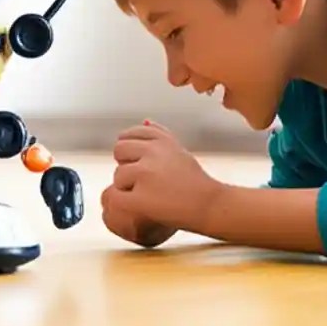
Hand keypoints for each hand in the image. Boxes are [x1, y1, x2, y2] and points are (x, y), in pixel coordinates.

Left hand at [102, 121, 222, 237]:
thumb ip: (161, 135)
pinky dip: (123, 202)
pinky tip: (137, 205)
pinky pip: (116, 196)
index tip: (142, 162)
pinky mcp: (140, 197)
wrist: (210, 206)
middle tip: (143, 180)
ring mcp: (145, 174)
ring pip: (118, 175)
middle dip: (126, 164)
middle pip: (119, 150)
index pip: (131, 134)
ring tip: (148, 194)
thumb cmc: (195, 181)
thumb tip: (144, 120)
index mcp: (162, 140)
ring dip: (127, 186)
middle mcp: (153, 152)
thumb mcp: (179, 150)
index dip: (132, 149)